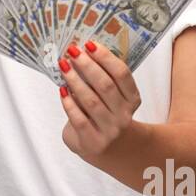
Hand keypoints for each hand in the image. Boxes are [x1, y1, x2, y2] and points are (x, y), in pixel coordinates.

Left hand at [58, 38, 141, 165]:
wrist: (115, 151)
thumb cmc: (110, 117)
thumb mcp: (116, 100)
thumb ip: (104, 81)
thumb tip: (79, 56)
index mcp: (133, 100)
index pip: (122, 74)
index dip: (106, 58)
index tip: (90, 44)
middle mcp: (124, 115)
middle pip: (106, 85)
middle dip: (87, 66)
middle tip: (72, 51)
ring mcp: (109, 130)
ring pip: (91, 101)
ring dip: (75, 80)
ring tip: (63, 66)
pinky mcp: (92, 141)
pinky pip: (78, 119)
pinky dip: (69, 103)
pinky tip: (62, 91)